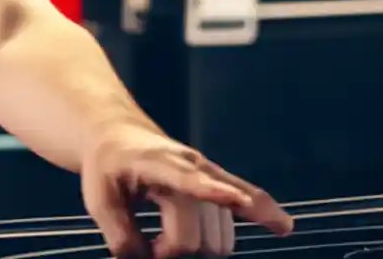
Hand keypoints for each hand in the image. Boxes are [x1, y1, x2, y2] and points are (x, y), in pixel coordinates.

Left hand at [81, 123, 292, 257]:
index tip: (234, 199)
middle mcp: (192, 168)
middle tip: (148, 245)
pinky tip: (283, 227)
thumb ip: (121, 238)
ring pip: (220, 241)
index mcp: (156, 165)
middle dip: (172, 254)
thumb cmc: (107, 168)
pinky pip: (253, 201)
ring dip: (197, 252)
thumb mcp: (98, 200)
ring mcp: (211, 175)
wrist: (118, 136)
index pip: (188, 181)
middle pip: (197, 239)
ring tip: (165, 238)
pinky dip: (267, 215)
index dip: (211, 191)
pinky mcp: (222, 183)